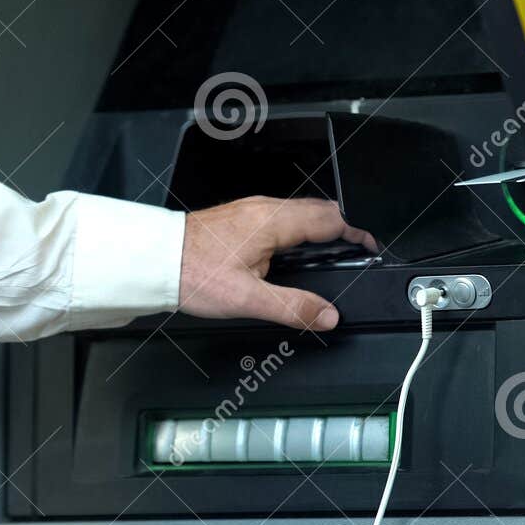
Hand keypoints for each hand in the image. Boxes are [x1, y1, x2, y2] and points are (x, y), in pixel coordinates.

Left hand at [178, 197, 376, 331]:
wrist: (154, 259)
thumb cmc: (192, 273)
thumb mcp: (247, 298)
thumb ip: (292, 307)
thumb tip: (327, 316)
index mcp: (273, 222)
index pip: (330, 220)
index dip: (356, 233)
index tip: (370, 246)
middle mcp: (263, 208)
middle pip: (318, 210)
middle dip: (341, 229)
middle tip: (355, 250)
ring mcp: (250, 209)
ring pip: (298, 212)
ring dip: (318, 228)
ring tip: (329, 252)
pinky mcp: (239, 217)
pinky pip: (279, 216)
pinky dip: (296, 230)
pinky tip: (291, 252)